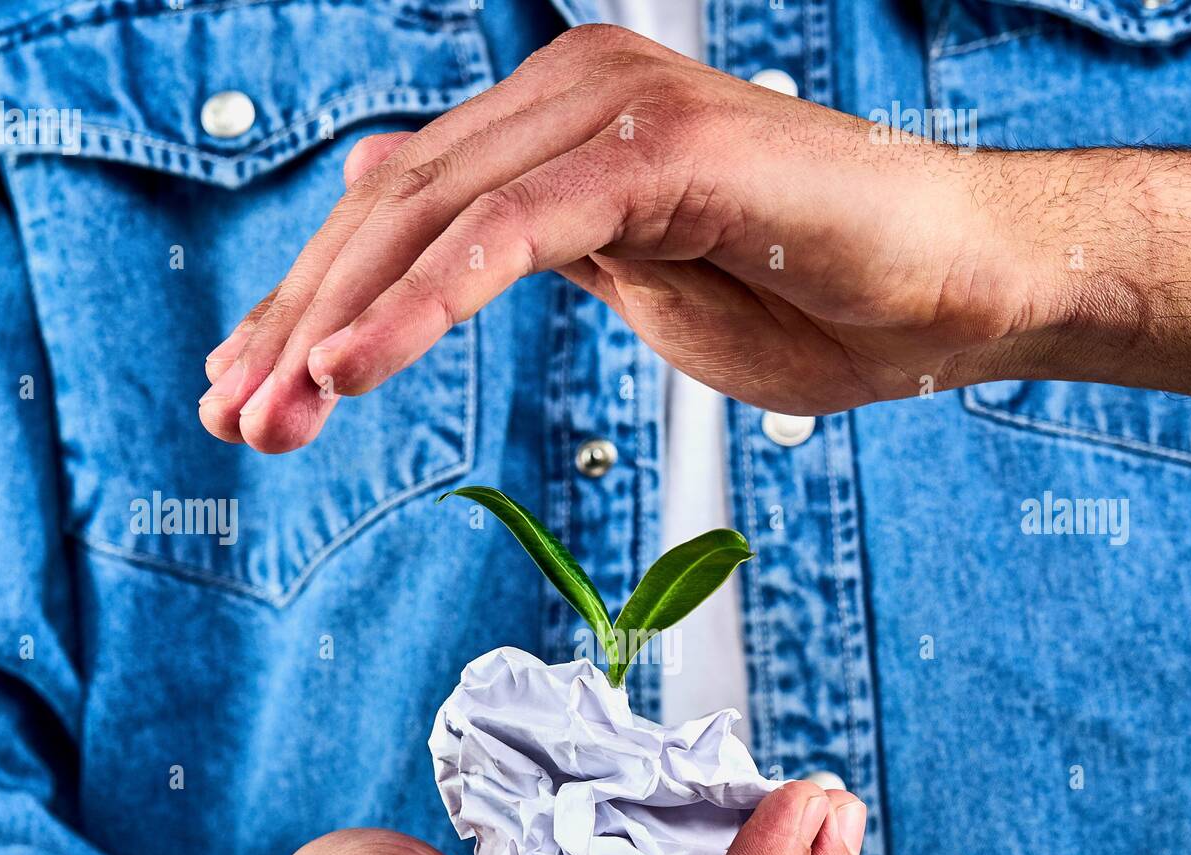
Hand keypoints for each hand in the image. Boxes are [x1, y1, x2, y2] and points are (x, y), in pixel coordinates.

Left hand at [197, 23, 1048, 452]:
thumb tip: (437, 241)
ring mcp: (613, 112)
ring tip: (271, 411)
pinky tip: (358, 369)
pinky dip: (426, 302)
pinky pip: (511, 231)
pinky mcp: (657, 150)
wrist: (955, 289)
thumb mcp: (643, 290)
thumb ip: (535, 254)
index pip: (403, 216)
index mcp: (559, 137)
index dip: (316, 304)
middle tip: (234, 419)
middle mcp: (571, 100)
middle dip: (299, 323)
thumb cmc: (822, 300)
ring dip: (338, 322)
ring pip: (430, 217)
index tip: (254, 388)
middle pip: (391, 211)